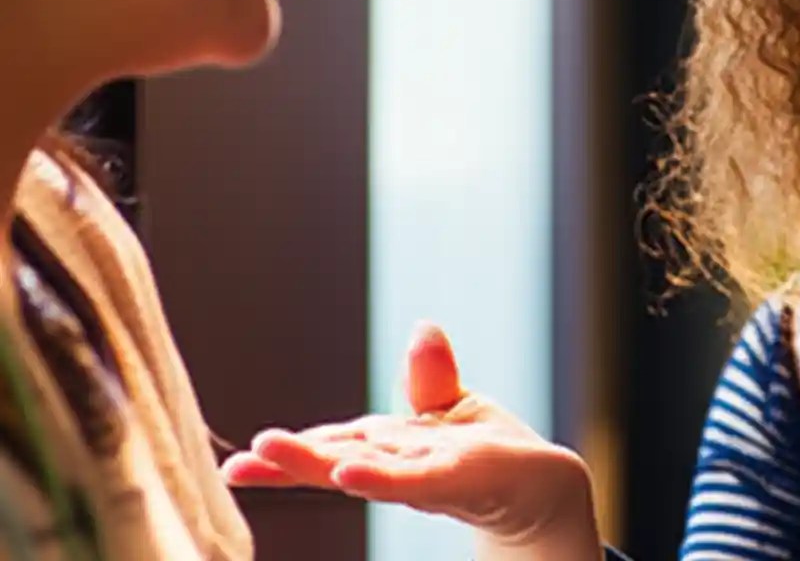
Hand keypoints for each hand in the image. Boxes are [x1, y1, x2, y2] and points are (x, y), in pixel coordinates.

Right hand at [221, 324, 600, 551]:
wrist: (545, 488)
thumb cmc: (492, 454)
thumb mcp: (455, 409)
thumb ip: (430, 378)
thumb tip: (422, 328)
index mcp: (388, 445)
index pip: (332, 443)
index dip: (288, 450)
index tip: (238, 460)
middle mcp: (398, 462)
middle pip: (336, 456)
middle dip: (287, 460)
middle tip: (236, 462)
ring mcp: (426, 472)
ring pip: (365, 466)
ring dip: (317, 463)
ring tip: (268, 453)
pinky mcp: (458, 479)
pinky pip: (415, 480)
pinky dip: (380, 477)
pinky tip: (348, 474)